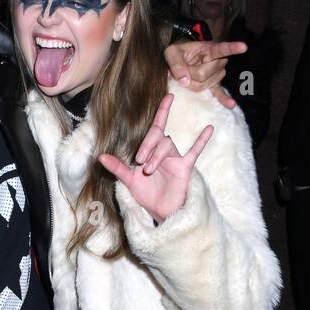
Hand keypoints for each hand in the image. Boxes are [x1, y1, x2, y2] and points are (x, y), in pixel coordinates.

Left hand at [98, 93, 212, 222]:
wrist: (161, 212)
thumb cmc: (147, 196)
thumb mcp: (129, 181)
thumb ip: (117, 168)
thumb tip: (100, 157)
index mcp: (150, 152)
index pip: (154, 129)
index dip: (161, 112)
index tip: (167, 96)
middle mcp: (163, 152)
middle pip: (158, 135)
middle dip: (147, 144)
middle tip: (139, 159)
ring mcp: (175, 158)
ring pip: (168, 145)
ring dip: (157, 156)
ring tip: (149, 171)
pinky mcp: (185, 167)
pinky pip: (194, 151)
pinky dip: (201, 141)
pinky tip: (209, 128)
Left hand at [163, 39, 246, 108]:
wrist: (181, 58)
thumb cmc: (178, 53)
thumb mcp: (171, 53)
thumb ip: (176, 65)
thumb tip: (185, 81)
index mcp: (208, 49)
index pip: (222, 48)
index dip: (232, 48)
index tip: (243, 46)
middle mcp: (217, 61)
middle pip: (203, 74)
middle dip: (189, 75)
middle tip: (183, 68)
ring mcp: (217, 74)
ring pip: (204, 84)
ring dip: (192, 83)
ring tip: (188, 74)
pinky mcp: (214, 84)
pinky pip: (219, 93)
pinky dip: (224, 99)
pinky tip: (231, 105)